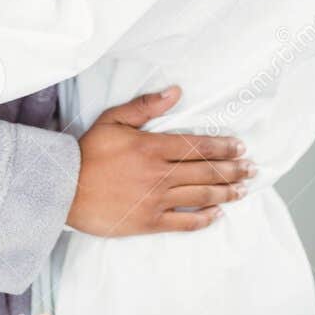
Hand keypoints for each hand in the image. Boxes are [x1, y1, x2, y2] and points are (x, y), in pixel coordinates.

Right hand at [68, 86, 254, 236]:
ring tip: (243, 190)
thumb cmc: (88, 152)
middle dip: (232, 169)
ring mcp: (156, 199)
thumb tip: (175, 92)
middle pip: (206, 171)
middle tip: (251, 169)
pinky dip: (203, 218)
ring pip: (200, 195)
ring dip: (226, 192)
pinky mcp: (149, 222)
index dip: (223, 147)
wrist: (63, 188)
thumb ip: (146, 106)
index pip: (198, 146)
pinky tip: (217, 214)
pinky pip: (184, 222)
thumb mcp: (113, 120)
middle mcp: (160, 173)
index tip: (240, 148)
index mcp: (153, 147)